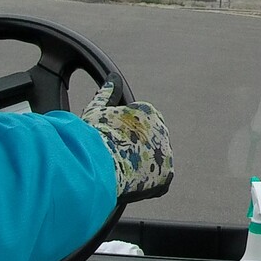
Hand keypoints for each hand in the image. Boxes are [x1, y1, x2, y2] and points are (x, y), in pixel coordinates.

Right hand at [81, 79, 173, 200]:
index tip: (109, 143)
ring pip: (152, 160)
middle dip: (132, 150)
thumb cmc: (94, 136)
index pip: (137, 124)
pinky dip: (146, 182)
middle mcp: (161, 130)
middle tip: (113, 158)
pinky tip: (130, 182)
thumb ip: (107, 93)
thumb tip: (113, 77)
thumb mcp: (97, 111)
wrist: (99, 165)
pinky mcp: (166, 173)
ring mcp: (166, 152)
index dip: (120, 136)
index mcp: (147, 112)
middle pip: (146, 142)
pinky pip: (158, 179)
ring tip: (120, 170)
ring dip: (140, 165)